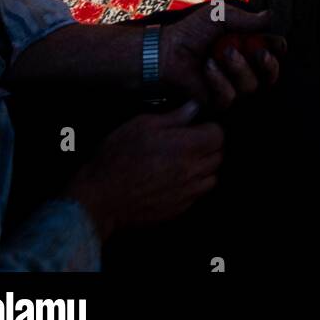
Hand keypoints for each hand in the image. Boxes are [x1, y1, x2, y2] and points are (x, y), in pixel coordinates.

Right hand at [68, 101, 223, 238]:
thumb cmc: (117, 156)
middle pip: (218, 157)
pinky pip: (197, 196)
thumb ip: (173, 117)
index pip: (218, 135)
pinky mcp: (177, 211)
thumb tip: (194, 108)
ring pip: (212, 178)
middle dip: (210, 146)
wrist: (100, 198)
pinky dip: (193, 186)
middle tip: (191, 141)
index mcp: (185, 148)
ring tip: (186, 161)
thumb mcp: (141, 125)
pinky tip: (176, 179)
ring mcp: (186, 194)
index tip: (197, 126)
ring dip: (204, 168)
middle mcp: (191, 172)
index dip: (209, 128)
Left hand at [160, 4, 284, 112]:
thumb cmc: (191, 32)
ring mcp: (232, 86)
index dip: (278, 49)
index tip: (274, 43)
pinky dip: (218, 80)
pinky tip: (206, 68)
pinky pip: (230, 97)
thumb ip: (246, 18)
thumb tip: (271, 16)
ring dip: (237, 68)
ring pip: (252, 86)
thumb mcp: (220, 16)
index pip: (274, 51)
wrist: (167, 51)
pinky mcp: (218, 102)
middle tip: (259, 52)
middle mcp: (243, 67)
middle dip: (269, 65)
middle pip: (272, 75)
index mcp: (247, 46)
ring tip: (218, 54)